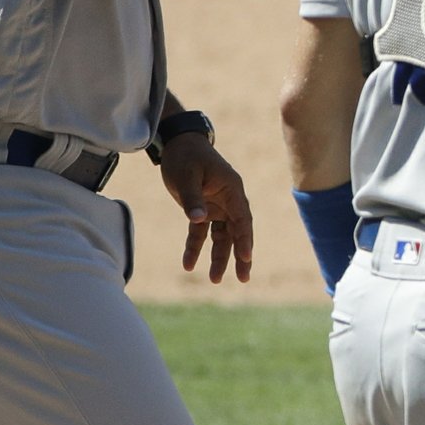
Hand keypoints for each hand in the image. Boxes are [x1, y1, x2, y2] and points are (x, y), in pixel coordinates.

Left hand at [159, 134, 253, 280]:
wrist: (178, 145)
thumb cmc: (186, 156)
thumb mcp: (187, 176)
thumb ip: (192, 198)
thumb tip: (198, 220)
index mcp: (231, 190)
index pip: (242, 219)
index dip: (245, 239)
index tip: (246, 257)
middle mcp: (228, 201)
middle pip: (238, 233)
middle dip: (241, 256)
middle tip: (244, 278)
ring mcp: (217, 207)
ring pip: (222, 238)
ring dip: (220, 258)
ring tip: (216, 280)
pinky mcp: (202, 211)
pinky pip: (201, 234)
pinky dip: (196, 248)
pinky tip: (188, 265)